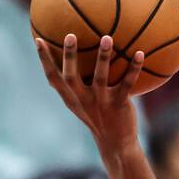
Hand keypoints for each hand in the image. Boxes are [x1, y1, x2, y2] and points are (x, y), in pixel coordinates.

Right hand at [34, 34, 142, 155]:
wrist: (116, 143)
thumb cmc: (97, 117)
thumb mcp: (81, 103)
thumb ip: (73, 85)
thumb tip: (67, 56)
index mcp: (72, 98)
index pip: (53, 78)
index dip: (44, 60)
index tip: (38, 40)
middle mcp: (83, 100)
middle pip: (72, 77)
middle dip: (70, 56)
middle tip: (70, 35)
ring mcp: (101, 102)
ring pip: (100, 77)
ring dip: (103, 57)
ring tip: (107, 38)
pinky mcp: (119, 105)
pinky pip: (127, 84)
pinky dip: (134, 69)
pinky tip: (140, 54)